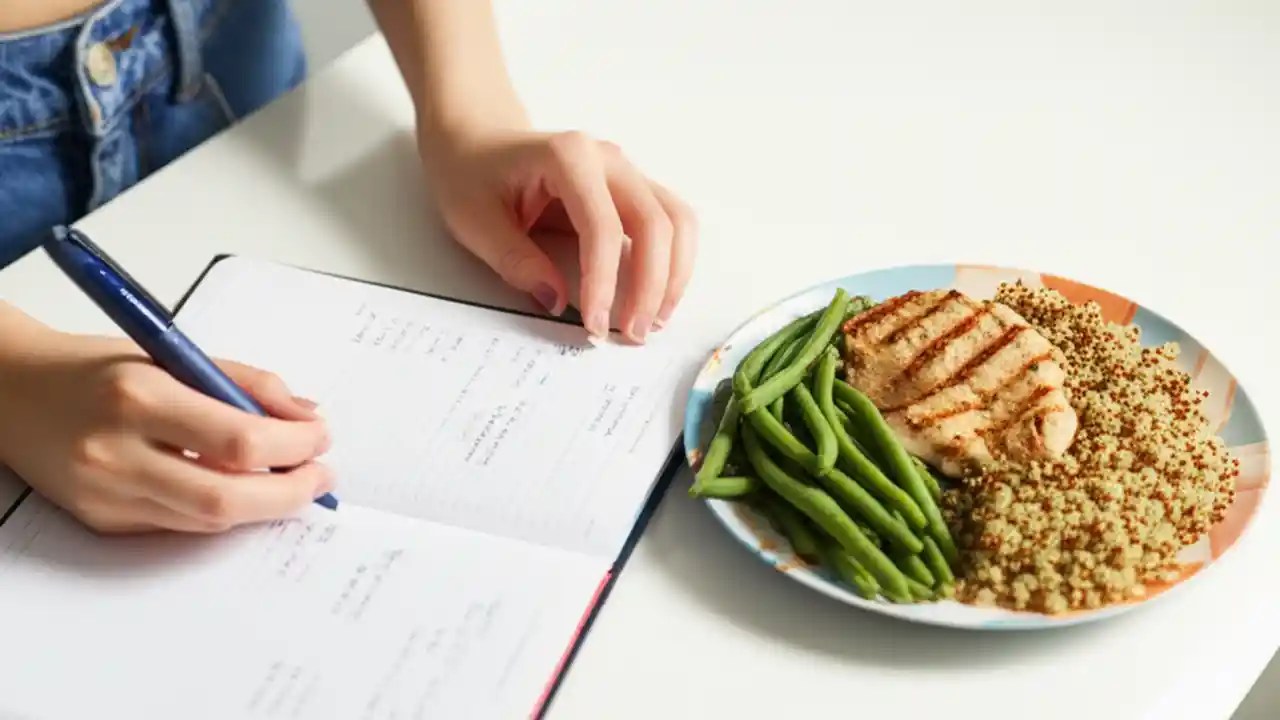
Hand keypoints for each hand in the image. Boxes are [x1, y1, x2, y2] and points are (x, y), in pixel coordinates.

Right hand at [0, 329, 332, 534]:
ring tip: (291, 483)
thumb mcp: (172, 354)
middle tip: (320, 477)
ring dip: (263, 506)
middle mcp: (116, 451)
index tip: (320, 437)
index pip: (239, 438)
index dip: (295, 445)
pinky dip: (221, 511)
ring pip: (206, 520)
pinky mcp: (101, 520)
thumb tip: (307, 416)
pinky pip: (180, 525)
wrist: (11, 393)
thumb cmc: (97, 368)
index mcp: (139, 395)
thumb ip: (243, 383)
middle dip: (289, 492)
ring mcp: (105, 494)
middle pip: (227, 497)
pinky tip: (242, 490)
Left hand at [422, 128, 696, 343]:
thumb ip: (516, 260)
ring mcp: (626, 171)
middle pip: (654, 223)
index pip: (602, 227)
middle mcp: (608, 159)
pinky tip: (658, 296)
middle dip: (651, 285)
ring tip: (654, 320)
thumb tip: (558, 302)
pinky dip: (674, 261)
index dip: (603, 282)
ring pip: (677, 221)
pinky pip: (671, 222)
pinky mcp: (632, 189)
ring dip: (674, 274)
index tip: (595, 326)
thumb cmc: (471, 173)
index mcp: (567, 157)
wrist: (476, 138)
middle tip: (633, 334)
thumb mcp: (474, 220)